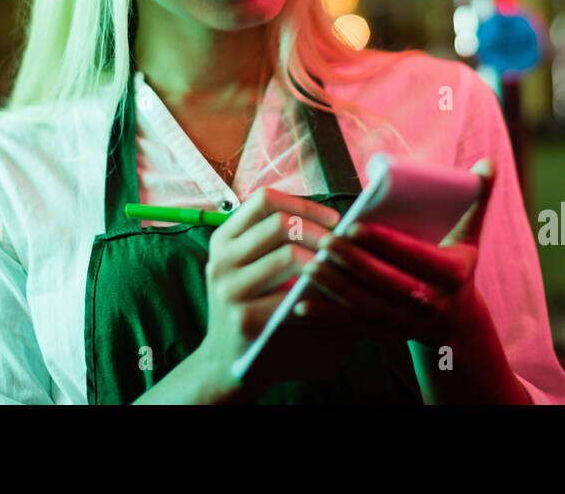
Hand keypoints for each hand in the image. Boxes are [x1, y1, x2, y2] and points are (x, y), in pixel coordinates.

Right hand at [190, 186, 368, 400]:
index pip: (264, 200)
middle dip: (319, 231)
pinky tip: (334, 300)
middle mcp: (221, 259)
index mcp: (224, 239)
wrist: (229, 363)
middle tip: (343, 246)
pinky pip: (293, 295)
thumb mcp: (252, 267)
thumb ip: (279, 242)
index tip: (334, 220)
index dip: (303, 204)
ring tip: (342, 270)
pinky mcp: (244, 318)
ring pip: (288, 255)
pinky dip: (319, 293)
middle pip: (279, 223)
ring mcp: (229, 289)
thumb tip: (336, 219)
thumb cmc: (255, 307)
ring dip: (323, 260)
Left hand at [293, 159, 496, 347]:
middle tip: (323, 240)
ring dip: (335, 288)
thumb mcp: (471, 234)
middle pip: (387, 283)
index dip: (386, 243)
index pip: (417, 257)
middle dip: (353, 263)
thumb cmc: (457, 264)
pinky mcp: (388, 337)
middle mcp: (434, 304)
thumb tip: (487, 163)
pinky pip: (354, 328)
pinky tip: (300, 303)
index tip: (355, 227)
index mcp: (454, 274)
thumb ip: (478, 197)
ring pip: (367, 307)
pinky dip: (327, 317)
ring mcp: (410, 325)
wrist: (457, 321)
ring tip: (307, 264)